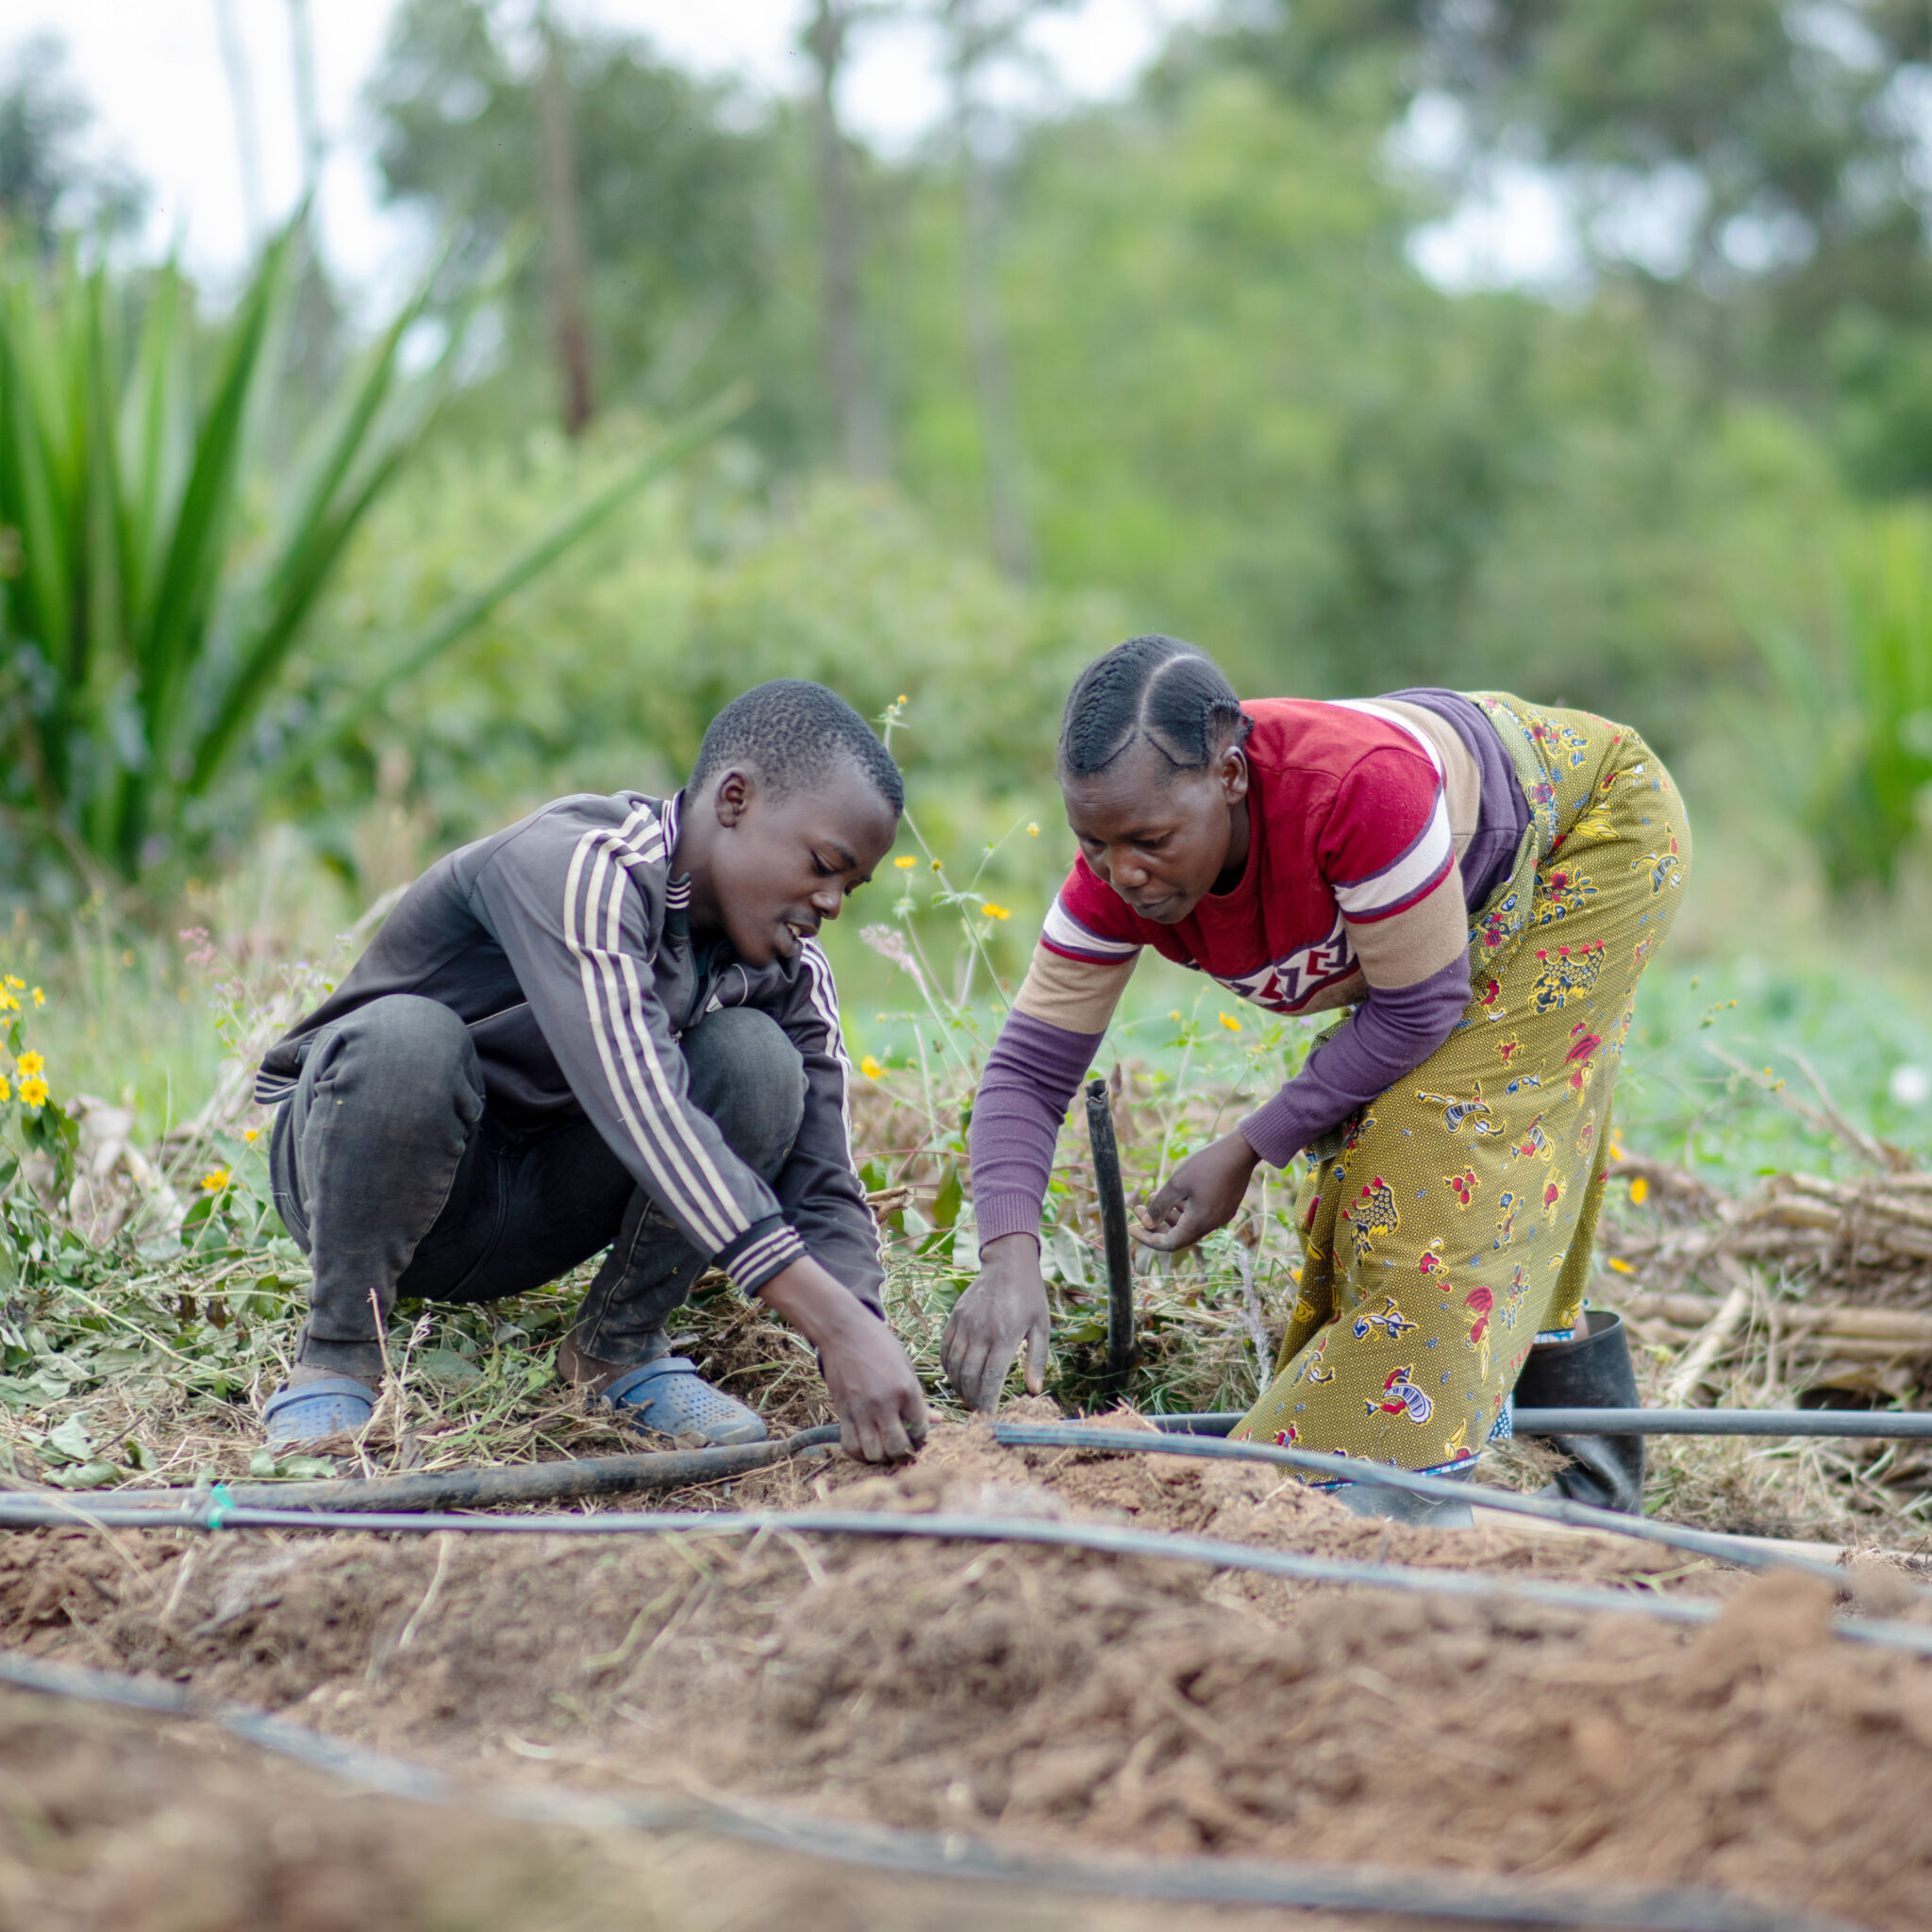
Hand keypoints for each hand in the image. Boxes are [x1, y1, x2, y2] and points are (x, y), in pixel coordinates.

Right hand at [759, 1257, 927, 1461]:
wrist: (844, 1330)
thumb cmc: (879, 1345)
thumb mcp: (905, 1367)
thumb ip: (919, 1399)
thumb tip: (938, 1420)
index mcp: (906, 1390)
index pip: (921, 1430)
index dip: (922, 1440)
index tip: (918, 1437)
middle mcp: (884, 1403)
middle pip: (896, 1448)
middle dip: (903, 1454)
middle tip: (902, 1448)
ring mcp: (861, 1409)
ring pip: (873, 1453)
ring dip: (880, 1456)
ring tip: (884, 1447)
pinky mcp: (842, 1411)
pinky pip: (850, 1445)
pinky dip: (859, 1452)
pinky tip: (865, 1445)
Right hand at [942, 1233, 1050, 1412]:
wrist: (1008, 1265)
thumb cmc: (1029, 1297)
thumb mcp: (1041, 1327)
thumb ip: (1037, 1360)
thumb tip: (1034, 1390)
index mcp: (1005, 1336)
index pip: (991, 1378)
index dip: (987, 1401)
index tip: (988, 1416)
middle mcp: (981, 1331)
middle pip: (969, 1375)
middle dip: (972, 1398)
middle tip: (977, 1409)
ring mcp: (965, 1323)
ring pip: (954, 1364)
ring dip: (959, 1385)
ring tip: (967, 1396)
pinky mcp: (954, 1317)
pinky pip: (945, 1349)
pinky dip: (948, 1366)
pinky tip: (956, 1375)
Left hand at [1134, 1129, 1260, 1252]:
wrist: (1241, 1151)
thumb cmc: (1207, 1165)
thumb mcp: (1177, 1183)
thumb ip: (1159, 1206)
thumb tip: (1146, 1223)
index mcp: (1199, 1223)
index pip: (1169, 1244)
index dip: (1148, 1239)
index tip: (1132, 1228)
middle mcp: (1212, 1225)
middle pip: (1179, 1236)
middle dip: (1156, 1225)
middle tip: (1138, 1208)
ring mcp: (1221, 1217)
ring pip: (1189, 1226)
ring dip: (1169, 1216)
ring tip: (1153, 1195)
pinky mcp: (1226, 1207)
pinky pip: (1200, 1217)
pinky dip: (1184, 1211)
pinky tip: (1175, 1195)